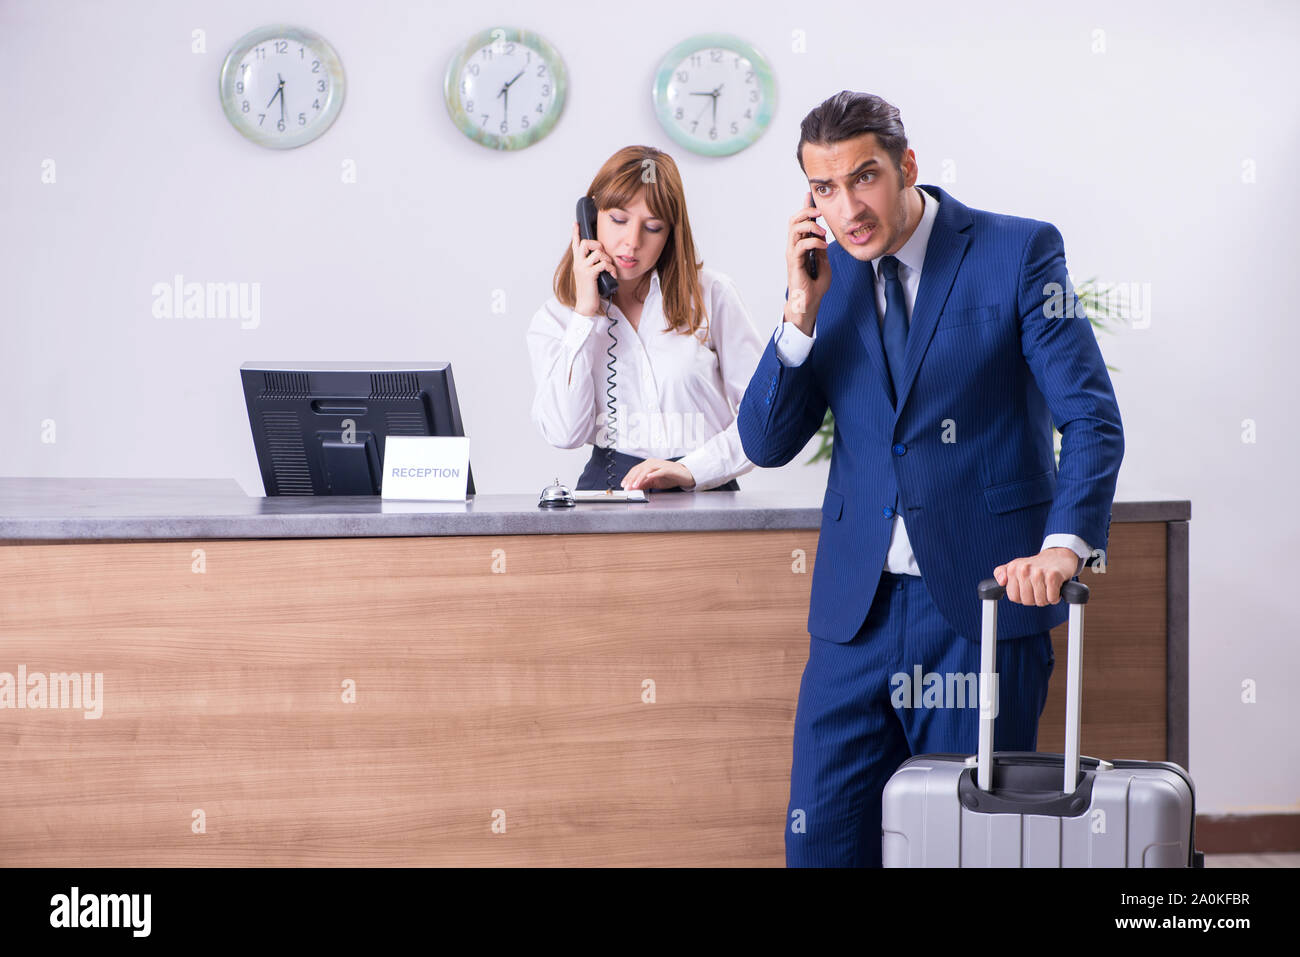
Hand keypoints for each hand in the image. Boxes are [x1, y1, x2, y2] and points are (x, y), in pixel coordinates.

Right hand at [571, 221, 616, 317]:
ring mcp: (583, 268)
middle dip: (597, 245)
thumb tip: (601, 257)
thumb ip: (592, 265)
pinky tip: (612, 275)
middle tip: (602, 254)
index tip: (576, 223)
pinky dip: (611, 268)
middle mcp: (578, 264)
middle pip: (585, 243)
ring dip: (607, 259)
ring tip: (609, 268)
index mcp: (577, 263)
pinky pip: (603, 264)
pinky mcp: (589, 274)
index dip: (575, 233)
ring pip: (597, 253)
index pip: (575, 245)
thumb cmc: (590, 292)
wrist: (586, 306)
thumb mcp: (589, 275)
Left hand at [622, 458, 693, 490]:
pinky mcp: (668, 469)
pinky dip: (653, 474)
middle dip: (632, 479)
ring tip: (635, 485)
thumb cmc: (669, 477)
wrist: (683, 475)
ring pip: (647, 470)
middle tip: (627, 487)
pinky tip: (648, 478)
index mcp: (648, 464)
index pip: (635, 470)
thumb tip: (634, 488)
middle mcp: (653, 462)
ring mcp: (660, 465)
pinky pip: (659, 471)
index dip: (628, 477)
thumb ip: (644, 484)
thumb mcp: (654, 482)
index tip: (623, 485)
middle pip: (639, 469)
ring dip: (640, 478)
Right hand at [785, 190, 830, 335]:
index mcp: (800, 246)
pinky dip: (814, 241)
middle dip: (806, 212)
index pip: (800, 222)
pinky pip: (801, 244)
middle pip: (793, 220)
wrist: (809, 303)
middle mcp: (794, 247)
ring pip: (794, 228)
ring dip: (810, 225)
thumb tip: (822, 236)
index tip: (809, 196)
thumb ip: (821, 249)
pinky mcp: (794, 262)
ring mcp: (792, 254)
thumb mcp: (824, 263)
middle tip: (819, 213)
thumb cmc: (815, 286)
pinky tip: (824, 246)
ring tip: (823, 231)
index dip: (804, 208)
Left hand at [993, 547, 1079, 605]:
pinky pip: (1051, 598)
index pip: (1013, 597)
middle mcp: (1024, 569)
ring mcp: (1038, 572)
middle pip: (1027, 601)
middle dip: (1034, 598)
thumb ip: (1000, 573)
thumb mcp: (1015, 567)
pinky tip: (1054, 587)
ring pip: (1040, 601)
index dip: (1022, 597)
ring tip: (1047, 587)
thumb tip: (1001, 581)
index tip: (1028, 589)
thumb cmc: (1035, 566)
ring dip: (1046, 598)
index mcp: (1013, 568)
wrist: (1058, 557)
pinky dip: (1055, 597)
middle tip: (1039, 588)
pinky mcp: (1053, 576)